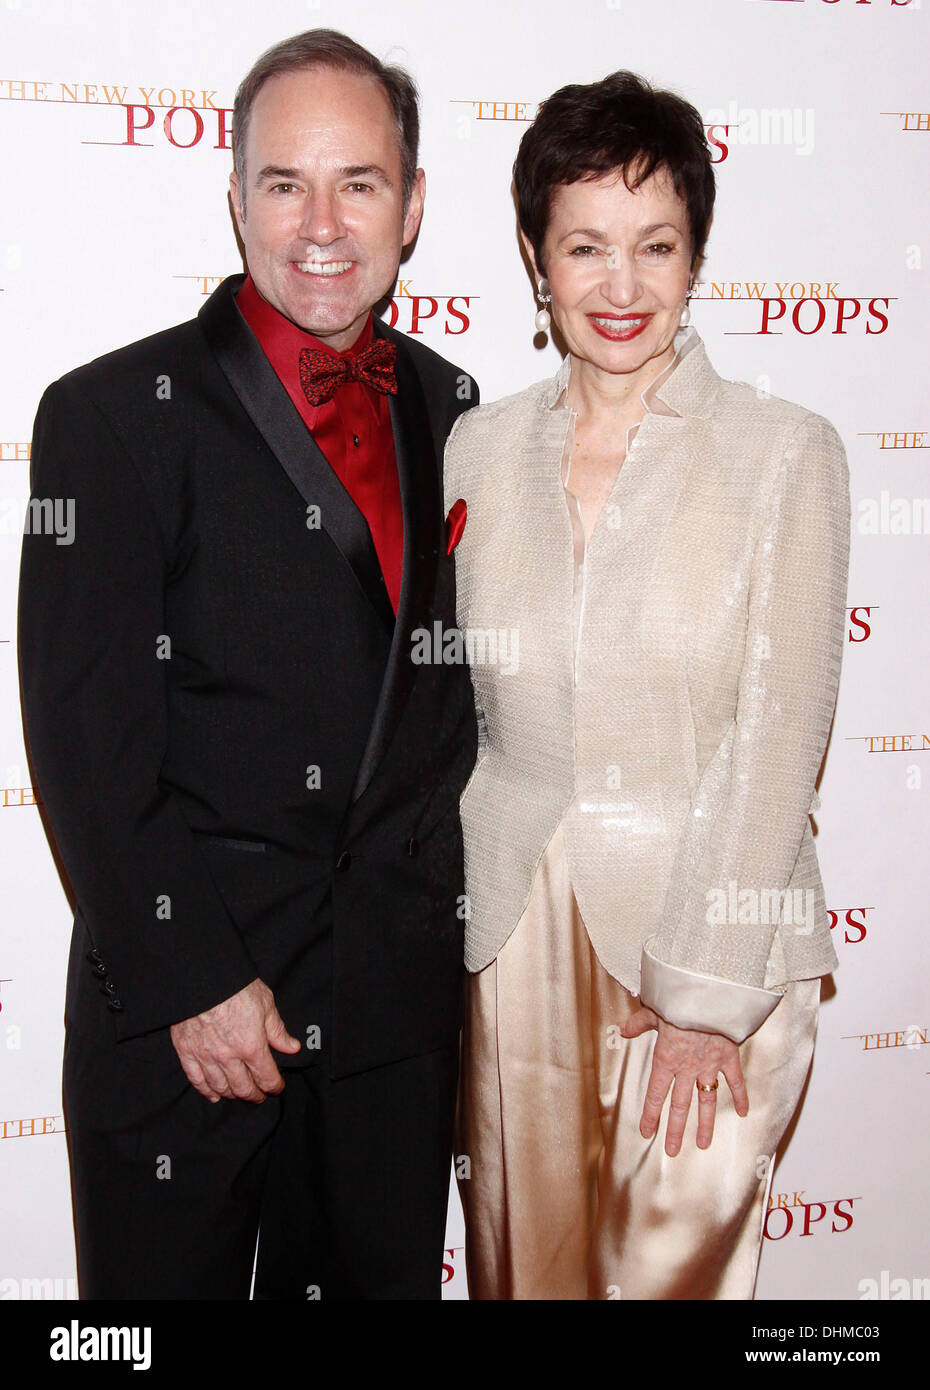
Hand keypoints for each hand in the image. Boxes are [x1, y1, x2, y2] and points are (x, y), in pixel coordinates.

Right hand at [169, 978, 300, 1103]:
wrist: (201, 975)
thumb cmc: (235, 986)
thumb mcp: (266, 1004)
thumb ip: (277, 1030)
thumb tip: (292, 1047)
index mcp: (252, 1047)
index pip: (267, 1078)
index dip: (275, 1086)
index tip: (277, 1087)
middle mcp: (229, 1058)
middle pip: (243, 1088)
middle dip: (254, 1095)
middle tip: (259, 1095)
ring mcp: (206, 1057)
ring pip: (221, 1087)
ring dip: (232, 1094)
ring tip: (239, 1094)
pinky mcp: (187, 1052)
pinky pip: (197, 1080)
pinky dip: (206, 1091)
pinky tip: (214, 1095)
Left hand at [620, 1005, 747, 1155]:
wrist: (707, 993)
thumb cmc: (678, 1001)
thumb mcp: (653, 1011)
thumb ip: (639, 1024)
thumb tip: (623, 1029)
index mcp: (666, 1059)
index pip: (654, 1094)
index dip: (650, 1114)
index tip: (647, 1132)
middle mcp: (687, 1068)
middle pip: (679, 1105)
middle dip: (675, 1130)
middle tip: (672, 1151)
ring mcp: (709, 1065)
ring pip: (706, 1101)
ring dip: (705, 1124)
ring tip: (703, 1144)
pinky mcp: (728, 1058)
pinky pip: (735, 1081)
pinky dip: (740, 1096)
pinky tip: (743, 1113)